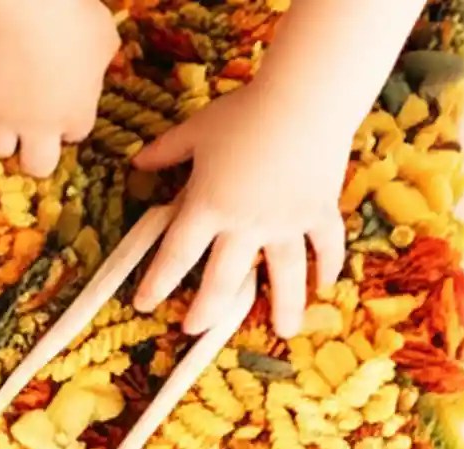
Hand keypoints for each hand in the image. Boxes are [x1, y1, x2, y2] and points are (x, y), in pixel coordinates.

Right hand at [0, 0, 118, 177]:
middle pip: (38, 164)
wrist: (23, 7)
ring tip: (1, 125)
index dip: (71, 123)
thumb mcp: (103, 40)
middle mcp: (38, 126)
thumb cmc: (72, 20)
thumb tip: (93, 64)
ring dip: (2, 139)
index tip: (68, 106)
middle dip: (38, 156)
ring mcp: (1, 114)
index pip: (76, 134)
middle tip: (36, 140)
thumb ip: (98, 62)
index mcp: (75, 114)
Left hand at [132, 80, 351, 338]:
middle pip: (223, 279)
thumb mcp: (196, 130)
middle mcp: (246, 224)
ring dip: (285, 308)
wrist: (304, 100)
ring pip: (284, 276)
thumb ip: (166, 152)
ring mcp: (287, 223)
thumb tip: (135, 162)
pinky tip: (326, 286)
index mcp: (209, 206)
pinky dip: (328, 265)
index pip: (177, 254)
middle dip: (207, 309)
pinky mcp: (319, 212)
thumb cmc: (244, 112)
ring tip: (285, 334)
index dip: (157, 282)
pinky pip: (324, 245)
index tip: (142, 304)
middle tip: (193, 329)